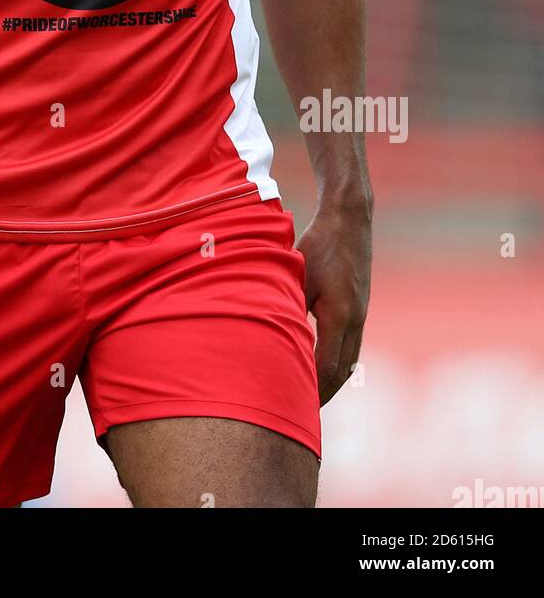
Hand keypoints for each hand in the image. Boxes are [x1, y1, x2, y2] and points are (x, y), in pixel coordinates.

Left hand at [295, 201, 371, 405]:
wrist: (349, 219)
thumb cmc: (319, 243)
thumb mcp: (298, 273)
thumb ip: (288, 304)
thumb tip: (272, 332)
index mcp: (340, 314)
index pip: (326, 365)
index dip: (312, 389)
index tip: (298, 406)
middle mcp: (355, 318)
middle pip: (343, 370)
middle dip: (324, 394)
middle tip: (304, 414)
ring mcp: (361, 314)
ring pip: (350, 359)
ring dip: (333, 381)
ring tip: (314, 398)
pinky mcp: (360, 307)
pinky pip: (351, 345)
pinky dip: (339, 362)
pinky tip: (323, 367)